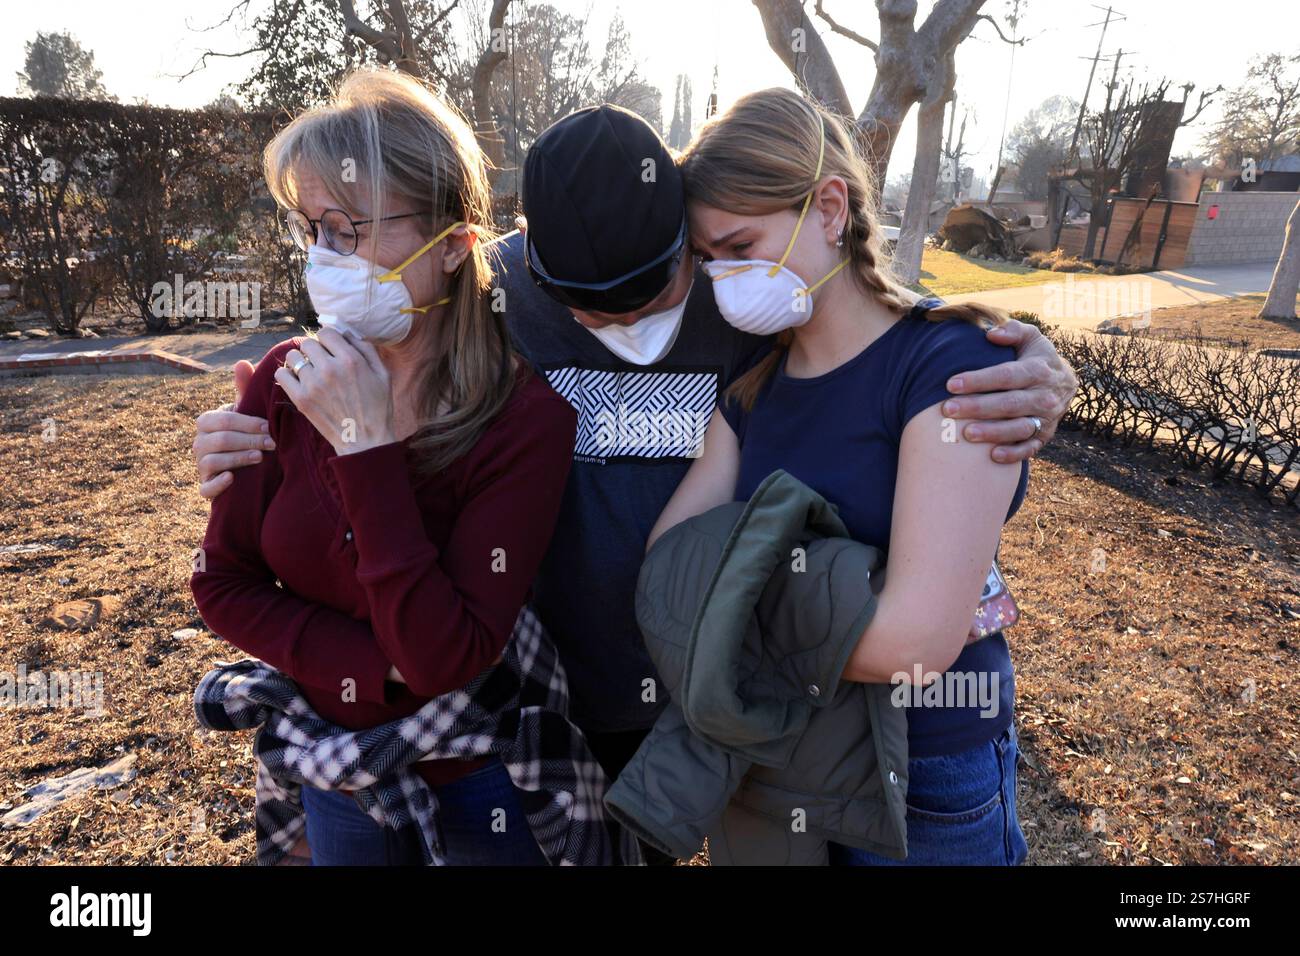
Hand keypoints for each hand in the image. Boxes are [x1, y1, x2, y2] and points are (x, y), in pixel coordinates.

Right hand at [194, 360, 270, 498]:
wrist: (249, 472)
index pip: (224, 420)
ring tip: (260, 457)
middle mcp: (199, 443)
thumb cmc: (247, 435)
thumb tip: (241, 362)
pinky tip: (232, 478)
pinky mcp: (206, 487)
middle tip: (272, 443)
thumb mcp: (247, 414)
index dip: (247, 423)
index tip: (269, 428)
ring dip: (237, 458)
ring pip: (212, 460)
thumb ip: (245, 390)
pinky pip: (205, 488)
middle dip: (247, 440)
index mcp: (208, 422)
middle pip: (219, 439)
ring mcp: (201, 466)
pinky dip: (217, 484)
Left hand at [274, 328, 394, 456]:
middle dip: (314, 350)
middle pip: (307, 343)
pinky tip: (298, 381)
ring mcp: (313, 384)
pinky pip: (281, 374)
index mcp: (351, 360)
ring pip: (292, 356)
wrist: (366, 441)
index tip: (331, 349)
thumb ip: (366, 349)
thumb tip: (347, 333)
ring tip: (308, 371)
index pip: (326, 332)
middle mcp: (330, 368)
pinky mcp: (301, 399)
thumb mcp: (383, 374)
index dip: (328, 339)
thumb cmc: (378, 407)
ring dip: (299, 361)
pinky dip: (287, 375)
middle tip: (321, 362)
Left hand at [941, 319, 1077, 462]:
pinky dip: (1014, 454)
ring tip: (966, 434)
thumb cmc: (1036, 358)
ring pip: (1019, 428)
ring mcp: (1046, 418)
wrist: (1064, 383)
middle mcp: (1044, 396)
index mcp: (1038, 370)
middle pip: (1009, 404)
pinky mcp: (1044, 436)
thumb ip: (1013, 331)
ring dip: (993, 433)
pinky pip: (1030, 448)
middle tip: (948, 410)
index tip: (951, 384)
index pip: (1006, 375)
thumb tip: (991, 334)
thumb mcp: (1031, 338)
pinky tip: (992, 456)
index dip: (979, 380)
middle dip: (978, 407)